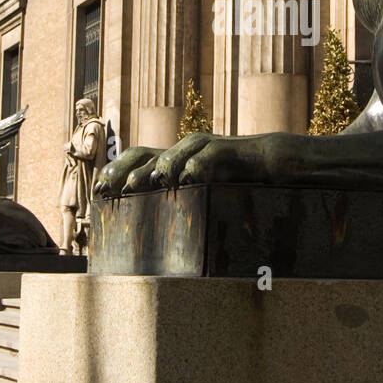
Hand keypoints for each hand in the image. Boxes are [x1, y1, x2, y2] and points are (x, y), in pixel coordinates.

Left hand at [95, 133, 300, 196]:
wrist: (284, 164)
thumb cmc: (244, 185)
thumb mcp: (207, 196)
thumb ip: (185, 205)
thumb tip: (159, 235)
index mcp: (180, 163)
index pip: (140, 161)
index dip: (116, 172)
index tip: (97, 194)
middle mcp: (191, 152)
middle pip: (148, 151)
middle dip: (124, 168)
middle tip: (107, 189)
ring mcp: (213, 148)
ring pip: (179, 148)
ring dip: (156, 166)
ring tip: (138, 185)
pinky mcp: (238, 150)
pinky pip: (215, 152)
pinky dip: (199, 162)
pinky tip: (187, 178)